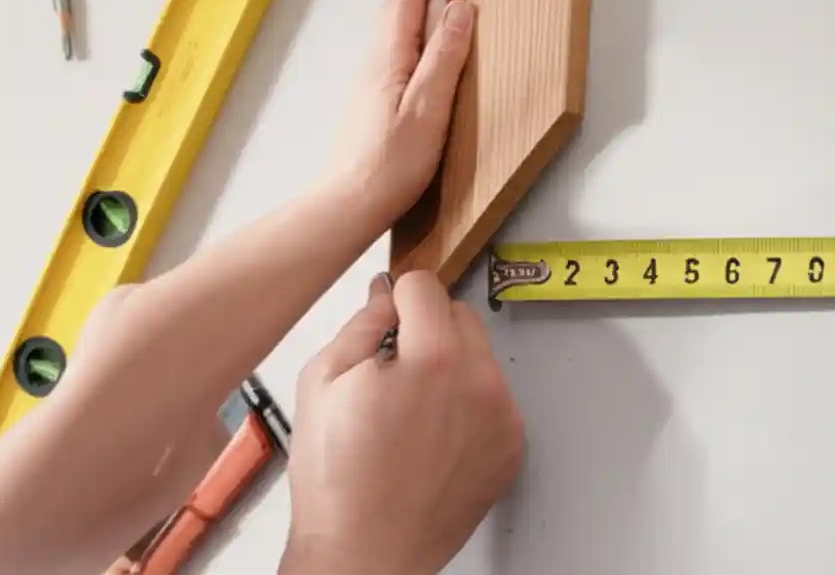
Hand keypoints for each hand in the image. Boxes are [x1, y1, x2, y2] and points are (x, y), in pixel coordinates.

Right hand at [281, 272, 523, 574]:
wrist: (365, 552)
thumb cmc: (336, 479)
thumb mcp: (322, 381)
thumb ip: (362, 323)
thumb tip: (386, 294)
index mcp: (432, 357)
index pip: (426, 286)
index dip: (398, 296)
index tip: (386, 316)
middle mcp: (480, 380)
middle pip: (460, 316)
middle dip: (427, 329)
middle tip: (392, 370)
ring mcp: (502, 415)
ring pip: (480, 358)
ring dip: (451, 367)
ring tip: (411, 412)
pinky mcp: (511, 445)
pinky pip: (493, 399)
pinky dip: (468, 405)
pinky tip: (432, 437)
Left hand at [332, 0, 474, 225]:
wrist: (347, 206)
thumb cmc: (389, 167)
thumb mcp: (428, 109)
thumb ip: (444, 58)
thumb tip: (460, 10)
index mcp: (388, 60)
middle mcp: (375, 66)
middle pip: (397, 9)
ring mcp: (371, 86)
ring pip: (394, 31)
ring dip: (418, 7)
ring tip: (445, 1)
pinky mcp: (374, 105)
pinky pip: (396, 53)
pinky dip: (415, 36)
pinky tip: (427, 53)